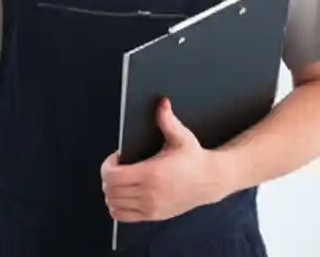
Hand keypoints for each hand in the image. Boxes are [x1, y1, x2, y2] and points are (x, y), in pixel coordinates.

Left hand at [101, 98, 232, 222]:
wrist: (212, 180)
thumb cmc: (194, 158)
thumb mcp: (182, 137)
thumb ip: (167, 120)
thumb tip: (161, 102)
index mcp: (152, 174)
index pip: (112, 176)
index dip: (107, 165)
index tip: (116, 157)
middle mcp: (150, 194)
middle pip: (110, 190)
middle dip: (107, 177)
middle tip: (116, 168)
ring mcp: (151, 207)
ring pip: (113, 204)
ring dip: (110, 192)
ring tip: (119, 181)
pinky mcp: (154, 216)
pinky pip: (122, 216)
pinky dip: (116, 207)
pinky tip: (124, 194)